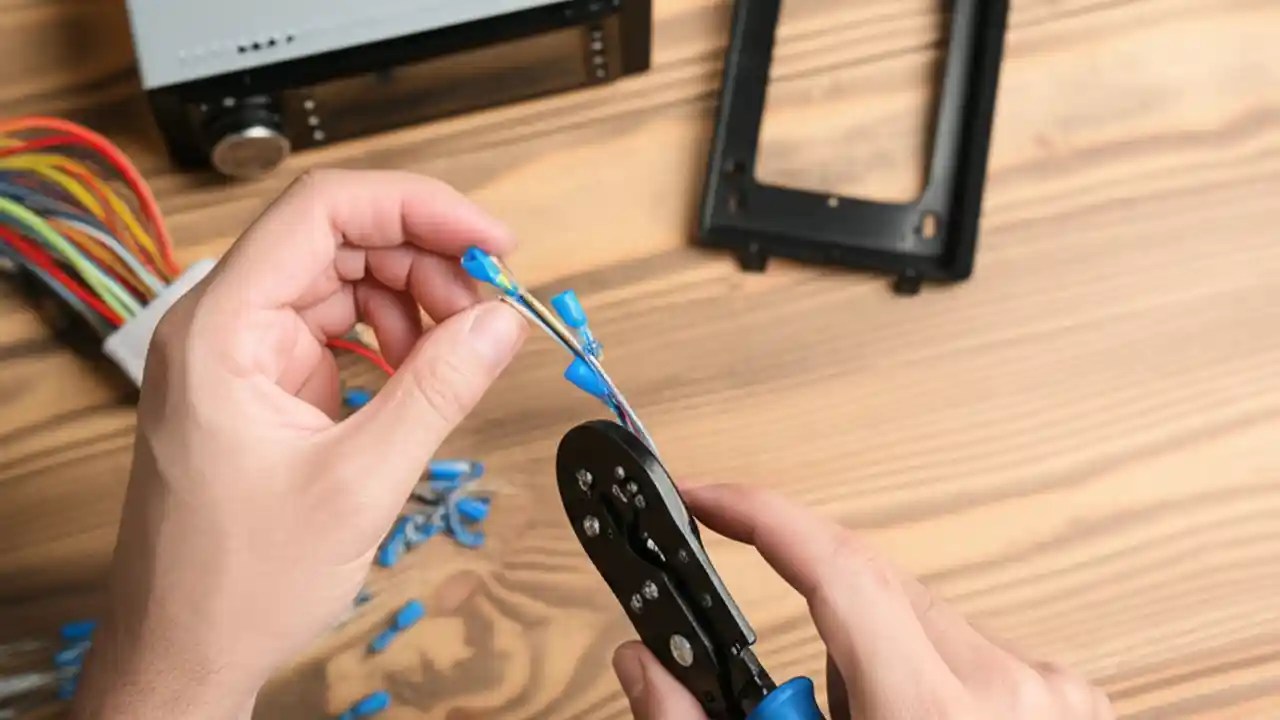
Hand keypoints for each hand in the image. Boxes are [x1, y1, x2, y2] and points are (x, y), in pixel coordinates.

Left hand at [73, 170, 526, 718]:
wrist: (186, 653)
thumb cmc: (239, 581)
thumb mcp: (358, 483)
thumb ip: (436, 392)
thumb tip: (499, 324)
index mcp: (222, 328)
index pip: (321, 210)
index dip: (416, 207)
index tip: (489, 240)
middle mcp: (225, 325)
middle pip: (338, 239)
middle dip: (424, 259)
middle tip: (488, 307)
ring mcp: (244, 354)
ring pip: (343, 281)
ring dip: (412, 301)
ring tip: (458, 351)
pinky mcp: (265, 384)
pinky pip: (338, 329)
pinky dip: (391, 339)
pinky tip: (421, 375)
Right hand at [612, 485, 1114, 719]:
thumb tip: (644, 664)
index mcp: (932, 718)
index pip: (837, 570)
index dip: (762, 517)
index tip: (708, 497)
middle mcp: (1009, 690)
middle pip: (877, 592)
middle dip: (819, 620)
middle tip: (797, 708)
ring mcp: (1054, 693)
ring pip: (926, 621)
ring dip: (879, 655)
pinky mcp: (1076, 699)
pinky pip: (976, 652)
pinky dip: (930, 675)